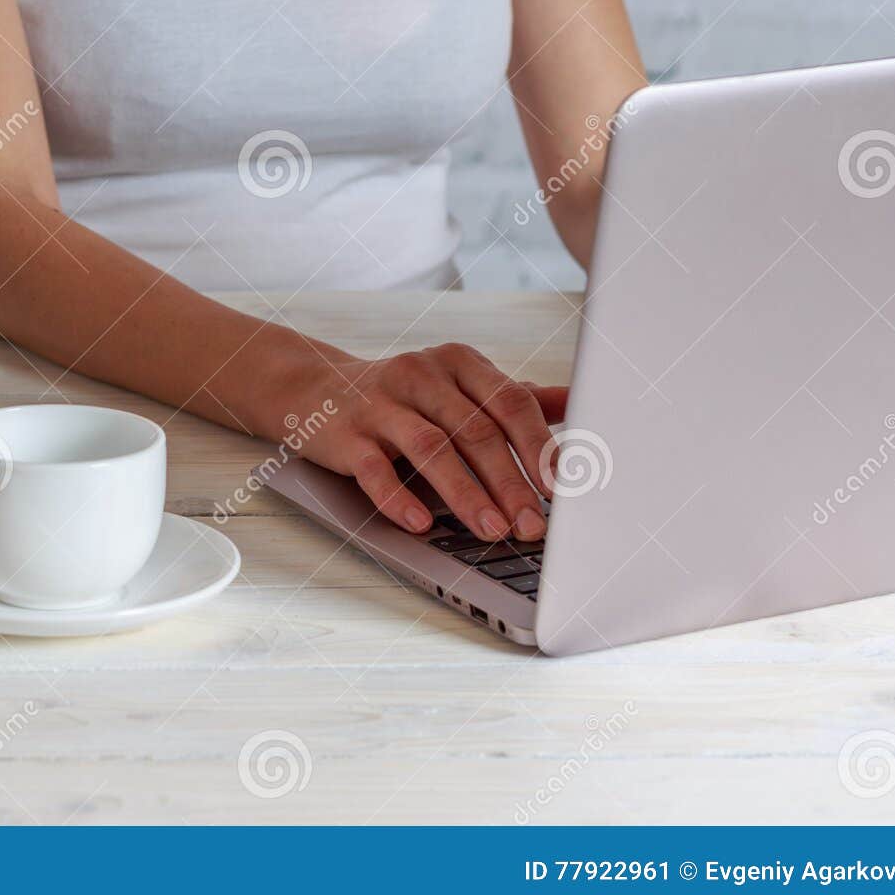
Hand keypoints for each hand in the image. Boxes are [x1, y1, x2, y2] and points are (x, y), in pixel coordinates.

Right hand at [289, 344, 566, 540]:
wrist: (316, 389)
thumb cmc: (402, 396)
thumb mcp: (459, 387)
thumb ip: (515, 398)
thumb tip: (579, 402)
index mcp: (459, 363)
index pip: (510, 403)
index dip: (539, 447)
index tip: (561, 489)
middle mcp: (421, 375)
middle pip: (475, 430)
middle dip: (510, 483)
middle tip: (533, 526)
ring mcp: (380, 403)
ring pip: (430, 448)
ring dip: (466, 494)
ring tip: (492, 530)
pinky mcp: (345, 434)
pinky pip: (374, 469)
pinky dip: (399, 498)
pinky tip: (422, 524)